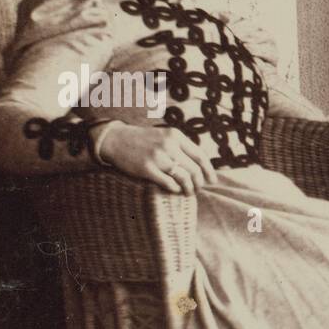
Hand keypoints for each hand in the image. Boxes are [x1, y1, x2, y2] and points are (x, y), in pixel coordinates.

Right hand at [96, 123, 215, 195]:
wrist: (115, 139)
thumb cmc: (143, 141)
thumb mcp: (164, 136)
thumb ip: (181, 147)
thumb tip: (201, 166)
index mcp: (176, 136)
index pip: (200, 155)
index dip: (209, 170)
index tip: (212, 180)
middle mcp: (169, 145)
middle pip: (194, 169)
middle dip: (199, 183)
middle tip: (198, 189)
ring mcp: (158, 157)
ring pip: (184, 177)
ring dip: (189, 188)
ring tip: (188, 193)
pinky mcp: (147, 168)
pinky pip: (169, 183)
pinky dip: (175, 189)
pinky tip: (175, 190)